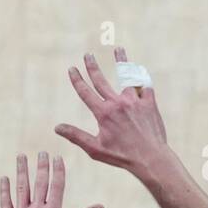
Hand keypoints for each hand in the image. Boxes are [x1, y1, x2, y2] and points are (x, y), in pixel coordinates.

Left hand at [0, 153, 101, 207]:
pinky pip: (5, 202)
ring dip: (21, 171)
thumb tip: (99, 205)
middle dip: (41, 165)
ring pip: (21, 188)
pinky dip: (5, 189)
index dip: (57, 169)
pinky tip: (5, 178)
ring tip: (21, 157)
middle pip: (39, 182)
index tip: (57, 158)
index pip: (56, 185)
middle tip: (41, 152)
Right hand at [54, 48, 170, 178]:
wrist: (150, 158)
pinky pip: (145, 86)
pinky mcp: (150, 103)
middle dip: (92, 66)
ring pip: (126, 76)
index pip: (85, 92)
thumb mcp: (94, 149)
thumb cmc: (121, 157)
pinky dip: (141, 80)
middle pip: (102, 80)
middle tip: (87, 55)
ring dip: (121, 61)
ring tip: (118, 49)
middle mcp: (118, 103)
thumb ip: (75, 136)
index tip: (72, 68)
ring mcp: (135, 101)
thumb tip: (57, 127)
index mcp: (103, 113)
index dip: (77, 80)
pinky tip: (139, 73)